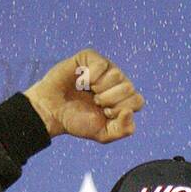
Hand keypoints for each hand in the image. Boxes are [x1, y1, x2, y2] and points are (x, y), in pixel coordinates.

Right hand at [24, 49, 143, 142]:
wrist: (52, 111)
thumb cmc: (77, 121)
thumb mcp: (103, 134)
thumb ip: (123, 129)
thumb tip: (129, 112)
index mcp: (123, 100)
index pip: (138, 101)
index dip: (121, 109)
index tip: (105, 113)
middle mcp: (117, 82)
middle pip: (129, 87)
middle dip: (109, 99)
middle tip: (95, 102)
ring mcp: (105, 69)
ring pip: (117, 74)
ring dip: (99, 88)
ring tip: (88, 91)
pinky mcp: (90, 57)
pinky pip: (101, 64)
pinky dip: (89, 77)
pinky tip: (80, 81)